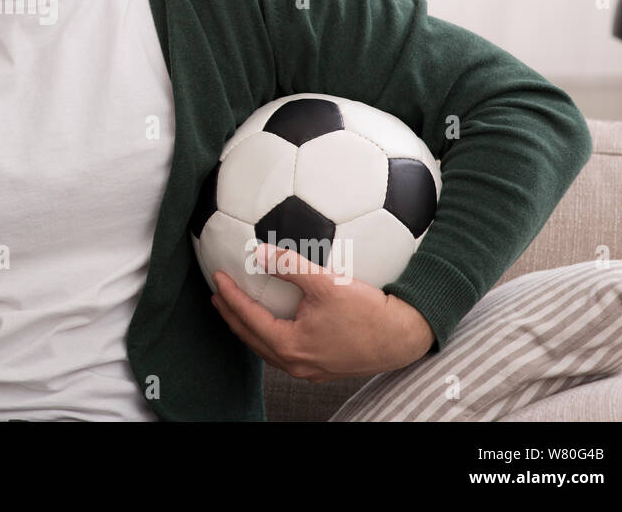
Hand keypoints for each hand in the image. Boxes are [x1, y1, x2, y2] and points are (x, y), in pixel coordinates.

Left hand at [210, 242, 435, 381]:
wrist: (404, 337)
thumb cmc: (367, 311)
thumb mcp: (326, 282)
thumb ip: (289, 266)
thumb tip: (259, 252)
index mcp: (289, 345)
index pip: (248, 317)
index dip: (230, 295)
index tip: (218, 276)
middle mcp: (295, 363)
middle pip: (252, 338)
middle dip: (232, 316)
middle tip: (218, 295)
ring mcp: (309, 369)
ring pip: (267, 348)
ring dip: (250, 327)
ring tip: (239, 308)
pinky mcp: (323, 368)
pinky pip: (285, 352)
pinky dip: (271, 335)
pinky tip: (275, 321)